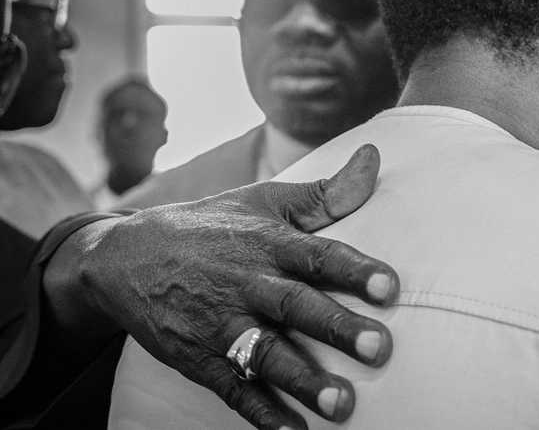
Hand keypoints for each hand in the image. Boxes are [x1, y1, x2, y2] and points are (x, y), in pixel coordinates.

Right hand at [78, 144, 396, 428]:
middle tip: (380, 348)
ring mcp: (219, 325)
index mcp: (267, 242)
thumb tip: (374, 156)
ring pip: (266, 355)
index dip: (354, 269)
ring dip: (304, 382)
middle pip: (295, 306)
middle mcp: (245, 283)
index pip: (317, 254)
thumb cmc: (215, 226)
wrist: (124, 257)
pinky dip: (263, 415)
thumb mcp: (265, 201)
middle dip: (337, 328)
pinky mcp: (199, 360)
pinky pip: (234, 391)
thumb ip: (326, 192)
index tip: (390, 285)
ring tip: (344, 405)